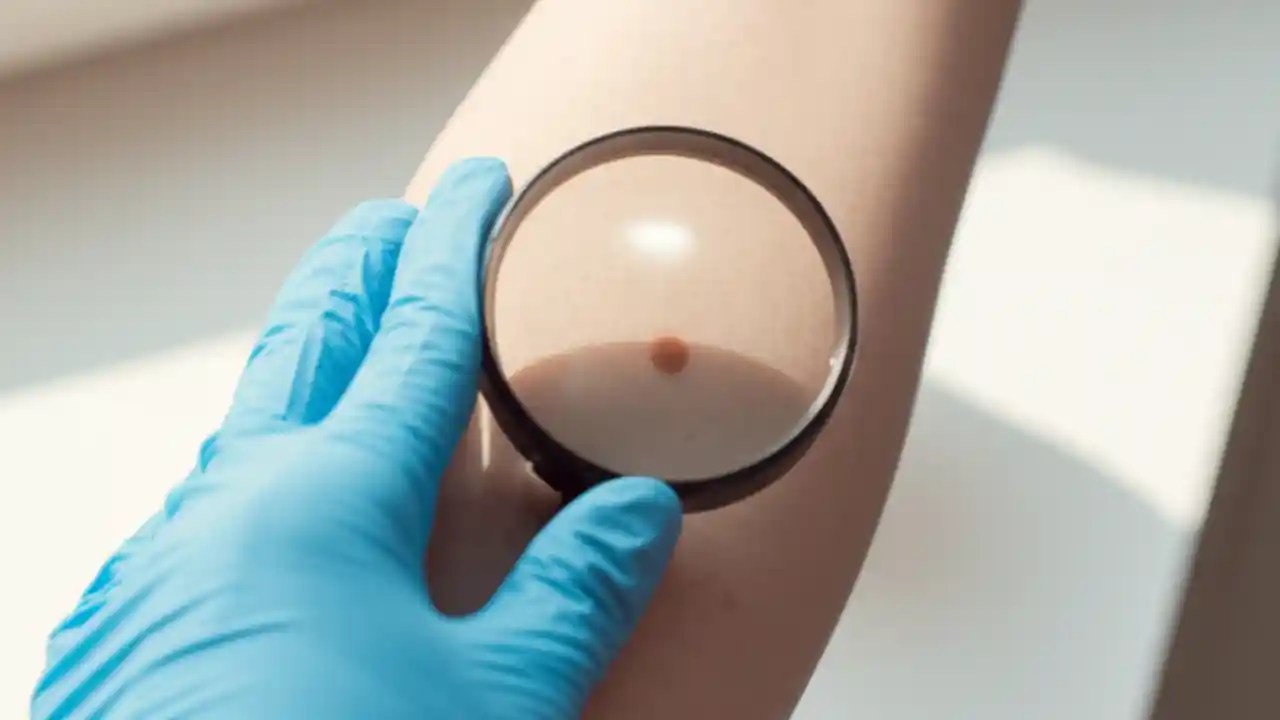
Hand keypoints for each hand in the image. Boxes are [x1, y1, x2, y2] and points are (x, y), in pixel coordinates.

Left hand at [32, 159, 682, 718]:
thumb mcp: (494, 707)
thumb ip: (571, 595)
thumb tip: (637, 513)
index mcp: (325, 501)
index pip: (414, 336)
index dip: (456, 250)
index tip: (475, 188)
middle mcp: (229, 510)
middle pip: (308, 343)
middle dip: (359, 268)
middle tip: (397, 218)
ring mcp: (169, 568)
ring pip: (252, 426)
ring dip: (309, 365)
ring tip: (350, 338)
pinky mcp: (137, 631)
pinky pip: (216, 508)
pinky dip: (271, 466)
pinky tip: (292, 507)